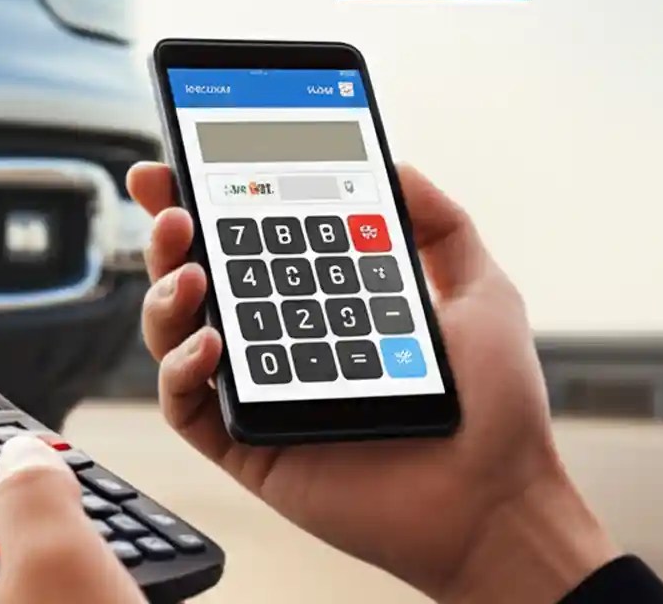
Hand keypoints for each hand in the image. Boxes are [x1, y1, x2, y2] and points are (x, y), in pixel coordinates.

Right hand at [129, 162, 620, 603]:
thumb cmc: (493, 408)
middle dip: (169, 235)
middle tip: (172, 209)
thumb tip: (395, 164)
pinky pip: (185, 405)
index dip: (204, 201)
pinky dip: (181, 370)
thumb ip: (441, 226)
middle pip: (197, 277)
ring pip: (175, 335)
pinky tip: (211, 346)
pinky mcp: (245, 445)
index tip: (178, 166)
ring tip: (192, 272)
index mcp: (319, 302)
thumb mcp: (480, 293)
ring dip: (166, 296)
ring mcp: (258, 392)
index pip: (247, 241)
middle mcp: (278, 342)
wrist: (497, 498)